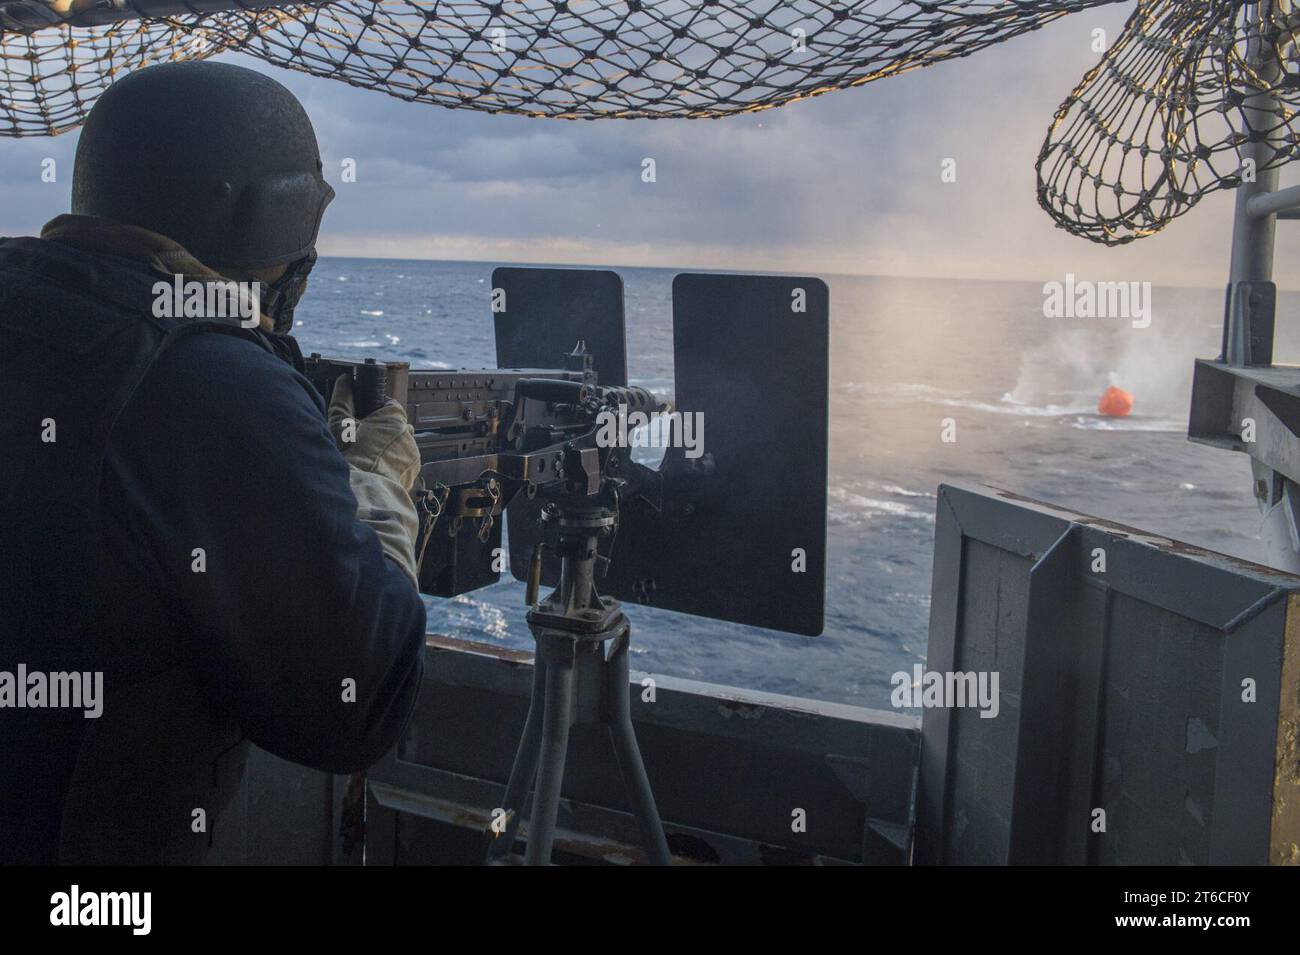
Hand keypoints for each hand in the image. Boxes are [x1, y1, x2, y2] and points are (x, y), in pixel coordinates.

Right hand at [327, 373, 419, 492]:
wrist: (366, 490)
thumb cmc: (352, 456)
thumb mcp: (340, 424)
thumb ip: (343, 399)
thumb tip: (345, 380)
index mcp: (393, 417)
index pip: (389, 404)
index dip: (376, 410)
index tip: (364, 419)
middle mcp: (408, 433)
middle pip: (396, 425)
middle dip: (382, 430)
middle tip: (363, 440)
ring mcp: (413, 453)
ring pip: (400, 444)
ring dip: (389, 448)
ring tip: (369, 457)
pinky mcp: (412, 472)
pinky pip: (403, 462)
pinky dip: (393, 464)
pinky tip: (377, 469)